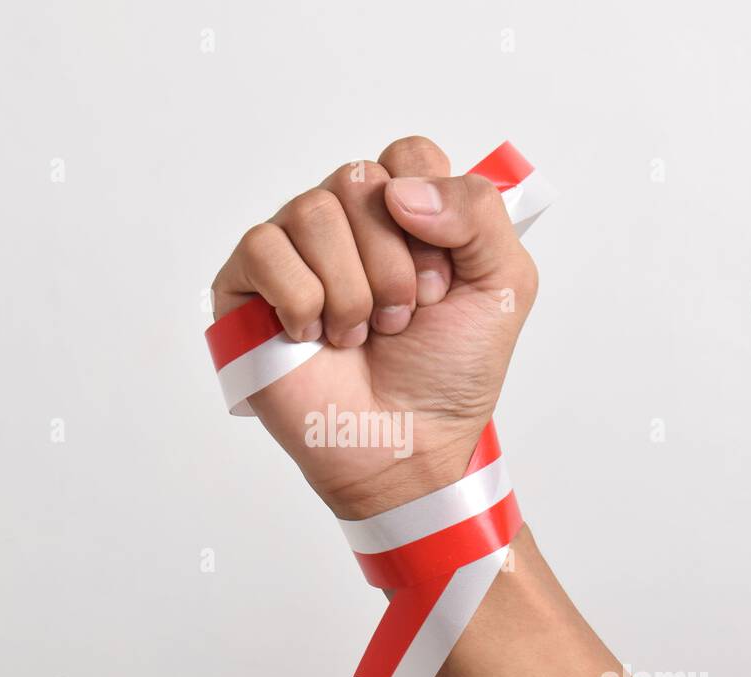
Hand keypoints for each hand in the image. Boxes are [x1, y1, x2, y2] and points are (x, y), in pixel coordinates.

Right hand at [211, 136, 537, 518]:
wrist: (406, 445)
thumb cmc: (449, 373)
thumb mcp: (504, 282)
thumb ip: (478, 210)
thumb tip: (397, 191)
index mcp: (405, 211)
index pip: (407, 156)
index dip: (431, 217)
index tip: (442, 283)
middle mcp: (346, 223)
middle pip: (360, 180)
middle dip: (394, 263)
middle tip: (401, 319)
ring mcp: (294, 252)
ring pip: (312, 212)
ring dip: (351, 290)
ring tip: (359, 335)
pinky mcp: (246, 286)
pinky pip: (263, 248)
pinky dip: (300, 300)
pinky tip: (312, 336)